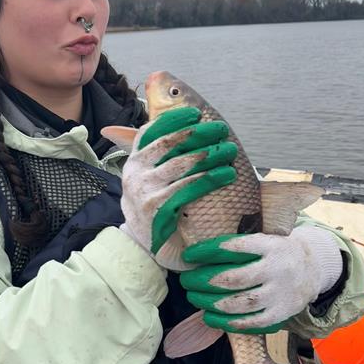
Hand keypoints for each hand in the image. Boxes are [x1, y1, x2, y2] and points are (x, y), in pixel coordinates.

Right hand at [118, 107, 237, 258]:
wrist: (145, 249)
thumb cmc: (154, 209)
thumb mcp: (148, 181)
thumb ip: (158, 158)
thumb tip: (181, 131)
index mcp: (133, 162)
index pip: (149, 132)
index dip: (172, 120)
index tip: (195, 114)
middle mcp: (134, 173)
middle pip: (168, 144)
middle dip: (197, 133)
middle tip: (221, 130)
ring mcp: (144, 191)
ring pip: (181, 164)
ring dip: (209, 154)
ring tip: (230, 151)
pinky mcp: (156, 209)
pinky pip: (187, 188)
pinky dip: (210, 178)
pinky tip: (226, 174)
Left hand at [180, 225, 343, 332]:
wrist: (314, 270)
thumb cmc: (277, 252)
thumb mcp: (265, 238)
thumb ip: (239, 245)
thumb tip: (198, 252)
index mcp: (271, 245)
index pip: (235, 247)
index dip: (207, 252)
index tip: (188, 256)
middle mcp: (277, 269)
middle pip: (233, 278)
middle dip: (203, 280)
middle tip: (186, 280)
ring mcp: (280, 294)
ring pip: (240, 303)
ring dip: (210, 302)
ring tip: (193, 297)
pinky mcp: (280, 315)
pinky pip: (250, 323)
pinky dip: (226, 322)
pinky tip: (209, 317)